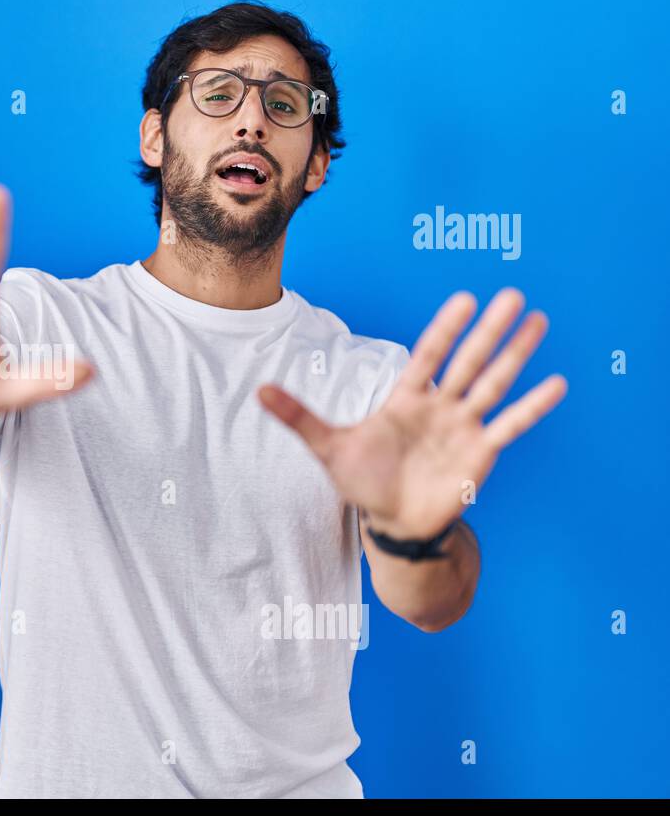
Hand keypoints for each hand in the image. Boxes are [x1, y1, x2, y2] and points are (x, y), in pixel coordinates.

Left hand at [256, 288, 567, 538]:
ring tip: (538, 322)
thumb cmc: (364, 479)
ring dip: (516, 355)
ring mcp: (463, 427)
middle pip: (468, 360)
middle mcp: (439, 406)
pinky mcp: (481, 453)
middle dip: (489, 330)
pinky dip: (532, 407)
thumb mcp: (328, 446)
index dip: (445, 329)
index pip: (427, 356)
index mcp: (406, 398)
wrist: (393, 521)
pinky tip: (556, 384)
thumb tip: (259, 391)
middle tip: (512, 294)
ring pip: (493, 384)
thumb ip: (299, 417)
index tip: (464, 298)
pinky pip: (510, 426)